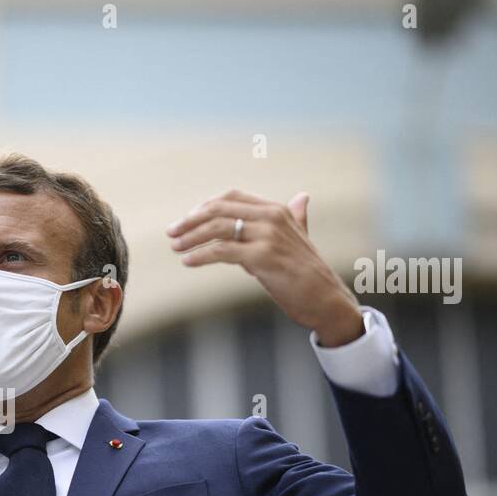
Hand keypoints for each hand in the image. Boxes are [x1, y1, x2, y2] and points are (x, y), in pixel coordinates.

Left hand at [166, 190, 363, 346]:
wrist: (325, 298)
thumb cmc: (309, 272)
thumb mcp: (301, 238)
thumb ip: (296, 218)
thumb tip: (302, 198)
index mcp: (277, 210)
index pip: (231, 198)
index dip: (205, 207)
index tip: (187, 220)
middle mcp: (272, 217)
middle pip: (219, 210)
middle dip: (190, 220)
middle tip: (171, 232)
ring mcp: (267, 236)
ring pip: (217, 228)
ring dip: (191, 237)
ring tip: (175, 247)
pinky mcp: (262, 257)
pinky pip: (222, 251)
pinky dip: (200, 255)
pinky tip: (188, 261)